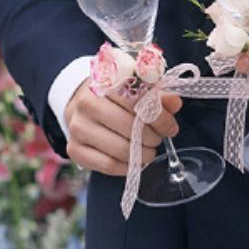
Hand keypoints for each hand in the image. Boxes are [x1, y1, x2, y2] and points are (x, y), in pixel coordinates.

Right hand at [65, 79, 181, 176]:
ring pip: (120, 149)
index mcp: (105, 82)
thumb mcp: (139, 86)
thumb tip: (174, 103)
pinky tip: (135, 160)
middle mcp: (87, 104)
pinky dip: (127, 167)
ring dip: (142, 154)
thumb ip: (159, 94)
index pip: (138, 101)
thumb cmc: (118, 94)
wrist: (83, 102)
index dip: (159, 117)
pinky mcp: (74, 149)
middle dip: (152, 137)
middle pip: (129, 128)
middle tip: (158, 139)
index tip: (171, 127)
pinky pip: (107, 165)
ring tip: (149, 150)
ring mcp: (78, 128)